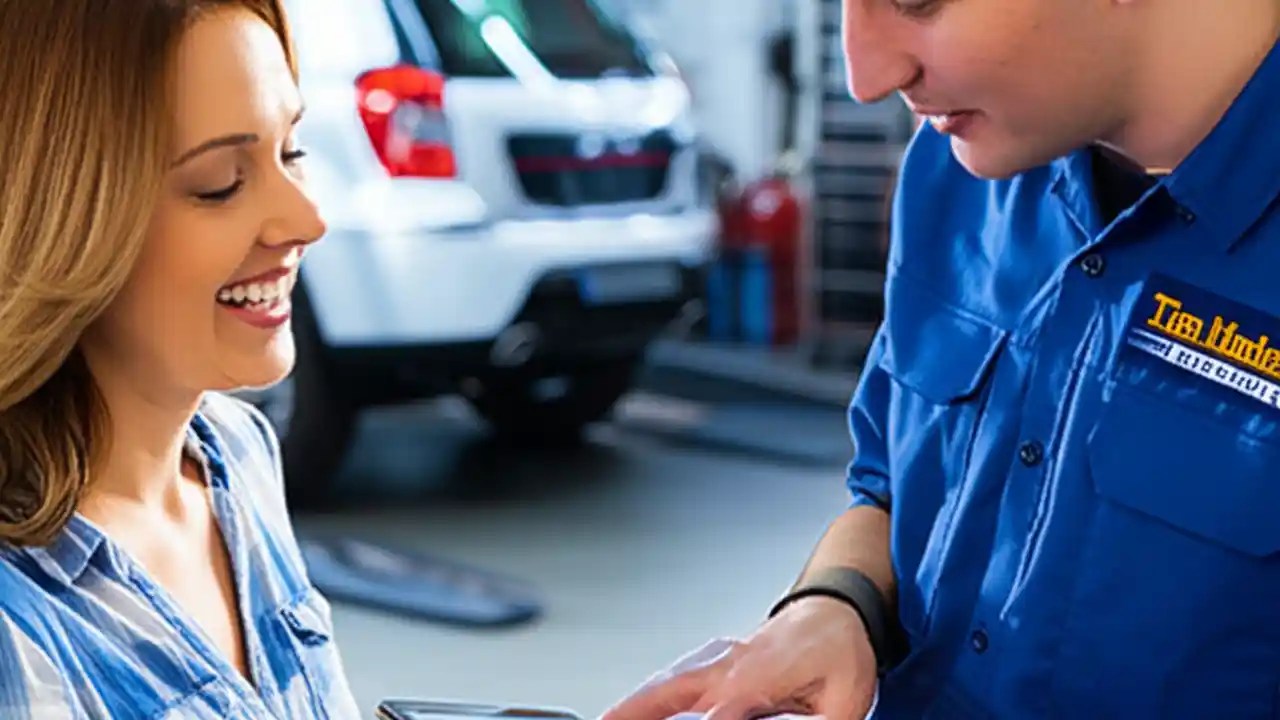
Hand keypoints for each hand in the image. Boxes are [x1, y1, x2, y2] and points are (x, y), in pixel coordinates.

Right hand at [601, 597, 878, 719]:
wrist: (836, 611)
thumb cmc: (840, 652)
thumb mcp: (844, 702)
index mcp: (759, 674)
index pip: (715, 714)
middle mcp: (730, 663)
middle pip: (670, 693)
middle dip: (636, 711)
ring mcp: (717, 658)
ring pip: (664, 683)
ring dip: (633, 704)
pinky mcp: (713, 658)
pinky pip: (671, 676)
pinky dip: (647, 693)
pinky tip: (632, 709)